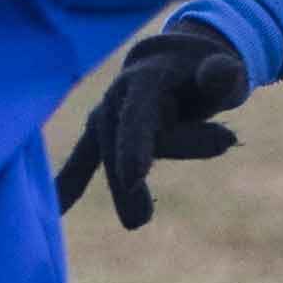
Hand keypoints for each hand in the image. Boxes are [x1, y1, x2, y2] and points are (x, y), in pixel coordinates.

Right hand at [55, 24, 249, 230]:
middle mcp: (117, 98)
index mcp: (144, 80)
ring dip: (122, 192)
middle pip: (124, 143)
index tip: (135, 177)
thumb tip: (226, 73)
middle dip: (129, 178)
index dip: (135, 145)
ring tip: (138, 221)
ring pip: (110, 158)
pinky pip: (82, 160)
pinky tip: (57, 210)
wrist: (173, 60)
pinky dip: (68, 182)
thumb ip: (220, 75)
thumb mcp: (218, 69)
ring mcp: (105, 117)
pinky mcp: (100, 135)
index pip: (138, 115)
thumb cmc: (200, 69)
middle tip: (140, 222)